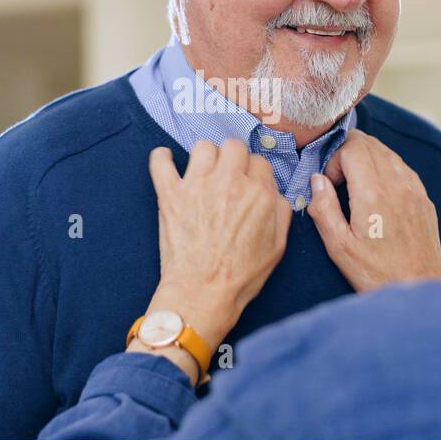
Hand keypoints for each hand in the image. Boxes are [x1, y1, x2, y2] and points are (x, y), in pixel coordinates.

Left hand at [143, 139, 291, 351]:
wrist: (203, 292)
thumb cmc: (240, 276)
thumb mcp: (277, 247)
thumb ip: (280, 212)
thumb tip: (274, 193)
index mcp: (259, 194)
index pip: (259, 162)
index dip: (254, 173)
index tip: (247, 184)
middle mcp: (230, 182)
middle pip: (234, 146)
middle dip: (232, 159)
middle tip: (227, 176)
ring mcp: (198, 185)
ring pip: (203, 146)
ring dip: (204, 157)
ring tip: (201, 172)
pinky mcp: (171, 194)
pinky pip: (160, 162)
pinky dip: (161, 158)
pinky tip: (166, 162)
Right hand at [308, 130, 440, 292]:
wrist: (419, 288)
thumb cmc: (377, 273)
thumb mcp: (339, 246)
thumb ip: (324, 208)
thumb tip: (317, 180)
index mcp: (372, 194)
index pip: (352, 147)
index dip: (334, 159)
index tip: (331, 184)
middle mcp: (397, 185)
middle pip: (370, 143)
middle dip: (348, 153)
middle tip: (339, 180)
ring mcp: (415, 190)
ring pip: (388, 151)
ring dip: (368, 159)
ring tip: (356, 186)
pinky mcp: (424, 199)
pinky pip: (403, 167)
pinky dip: (386, 169)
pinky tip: (378, 193)